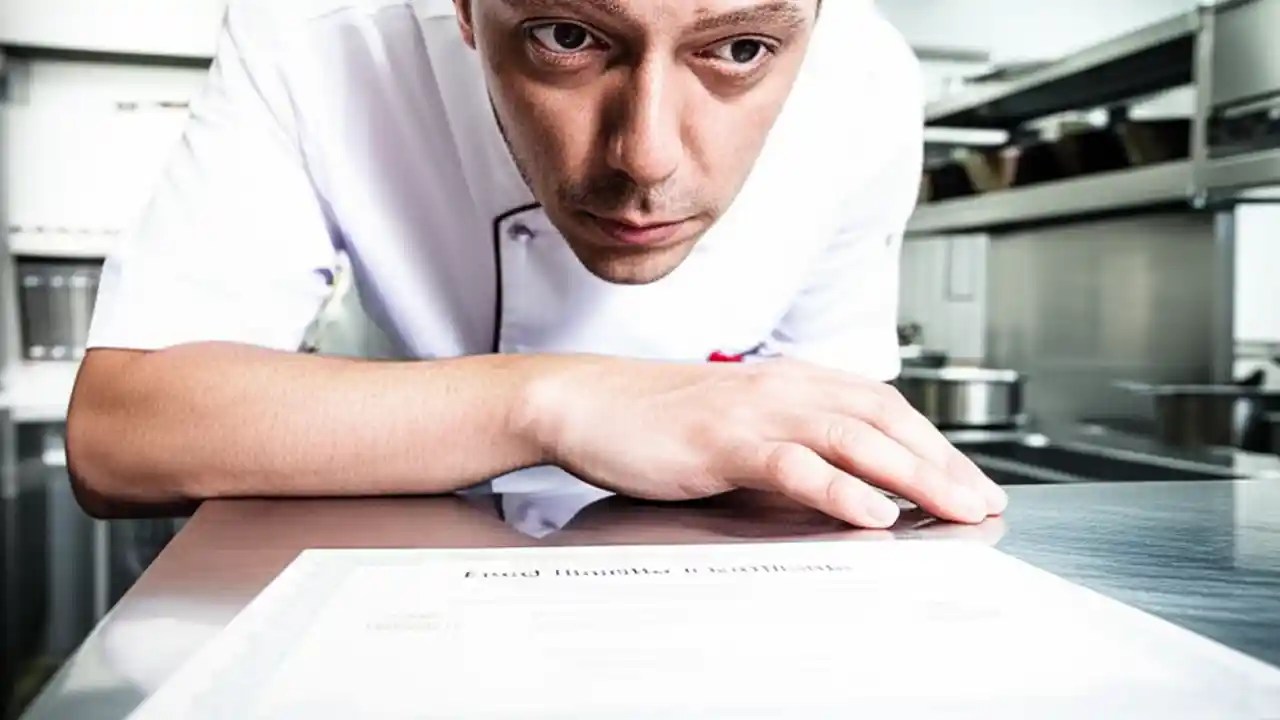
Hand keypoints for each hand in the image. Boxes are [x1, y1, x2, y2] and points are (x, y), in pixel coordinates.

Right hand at [517, 357, 1006, 528]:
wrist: (583, 401)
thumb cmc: (655, 418)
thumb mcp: (737, 429)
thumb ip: (789, 451)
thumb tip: (843, 489)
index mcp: (789, 382)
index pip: (880, 406)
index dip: (932, 443)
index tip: (968, 479)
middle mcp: (782, 388)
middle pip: (881, 420)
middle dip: (940, 462)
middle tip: (983, 501)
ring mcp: (752, 412)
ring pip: (851, 438)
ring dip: (910, 474)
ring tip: (953, 507)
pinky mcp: (721, 442)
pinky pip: (792, 463)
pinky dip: (837, 487)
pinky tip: (871, 511)